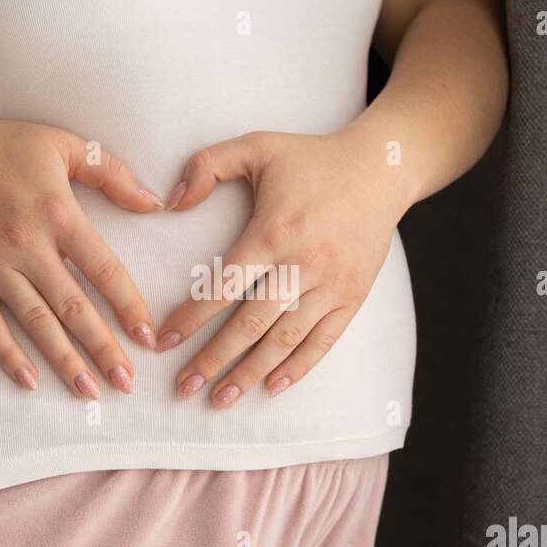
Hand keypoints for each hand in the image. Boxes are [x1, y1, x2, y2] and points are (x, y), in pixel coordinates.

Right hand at [0, 113, 163, 396]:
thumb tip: (153, 202)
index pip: (103, 270)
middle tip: (127, 383)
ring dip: (64, 361)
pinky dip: (7, 354)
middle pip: (73, 308)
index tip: (147, 336)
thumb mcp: (62, 145)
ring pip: (36, 324)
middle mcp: (27, 247)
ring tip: (89, 392)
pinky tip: (28, 381)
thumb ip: (111, 173)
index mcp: (58, 215)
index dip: (128, 305)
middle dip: (103, 349)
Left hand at [155, 128, 409, 407]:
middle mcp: (302, 265)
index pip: (223, 286)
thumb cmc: (311, 159)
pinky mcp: (353, 296)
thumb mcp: (256, 146)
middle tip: (184, 388)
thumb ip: (207, 165)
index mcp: (272, 233)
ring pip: (285, 340)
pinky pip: (323, 341)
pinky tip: (272, 388)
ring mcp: (331, 285)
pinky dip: (298, 368)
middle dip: (214, 360)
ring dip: (251, 374)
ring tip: (221, 399)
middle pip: (250, 325)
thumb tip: (171, 201)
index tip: (165, 342)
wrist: (381, 169)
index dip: (191, 318)